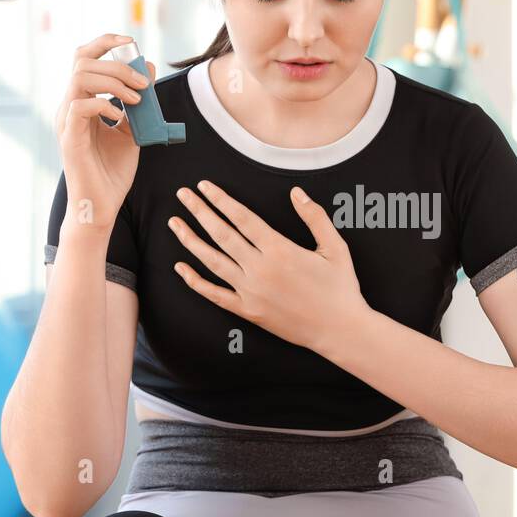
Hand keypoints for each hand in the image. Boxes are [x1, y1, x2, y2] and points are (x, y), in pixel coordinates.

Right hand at [54, 33, 153, 231]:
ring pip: (80, 77)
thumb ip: (139, 103)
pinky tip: (121, 116)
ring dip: (114, 81)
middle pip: (82, 60)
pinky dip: (104, 104)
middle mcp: (70, 107)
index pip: (84, 58)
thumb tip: (149, 69)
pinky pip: (80, 107)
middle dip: (118, 65)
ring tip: (137, 98)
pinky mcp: (69, 138)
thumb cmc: (113, 170)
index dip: (105, 42)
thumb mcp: (133, 130)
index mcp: (81, 101)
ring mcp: (67, 121)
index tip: (130, 42)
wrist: (103, 205)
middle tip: (144, 83)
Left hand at [168, 180, 370, 353]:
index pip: (242, 218)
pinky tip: (181, 268)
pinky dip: (195, 281)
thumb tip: (296, 192)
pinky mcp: (248, 311)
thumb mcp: (335, 247)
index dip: (221, 200)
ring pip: (212, 261)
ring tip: (175, 224)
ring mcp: (251, 292)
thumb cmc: (340, 287)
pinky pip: (215, 294)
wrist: (339, 329)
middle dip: (200, 211)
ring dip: (191, 241)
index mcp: (280, 249)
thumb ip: (314, 217)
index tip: (205, 186)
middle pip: (221, 234)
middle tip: (183, 194)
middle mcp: (260, 269)